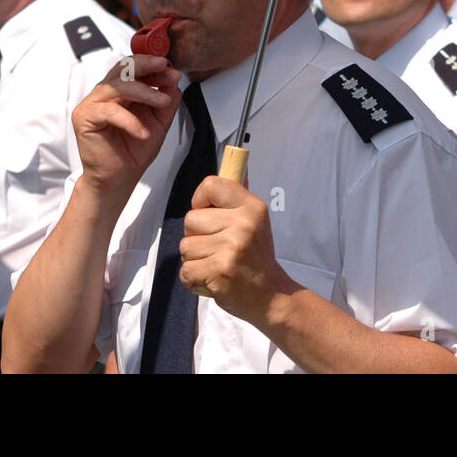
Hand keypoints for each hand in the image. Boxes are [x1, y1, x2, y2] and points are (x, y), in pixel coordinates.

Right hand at [71, 55, 181, 201]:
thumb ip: (166, 100)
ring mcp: (93, 103)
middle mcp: (106, 92)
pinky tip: (143, 131)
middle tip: (164, 68)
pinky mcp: (84, 117)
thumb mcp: (159, 122)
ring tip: (162, 103)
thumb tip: (173, 78)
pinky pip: (109, 110)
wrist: (119, 178)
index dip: (152, 63)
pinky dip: (129, 120)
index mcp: (122, 90)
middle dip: (146, 65)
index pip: (134, 66)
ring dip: (144, 92)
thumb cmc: (134, 150)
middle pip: (123, 68)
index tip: (171, 68)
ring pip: (118, 85)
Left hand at [179, 176, 298, 327]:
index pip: (210, 185)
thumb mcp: (255, 220)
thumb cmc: (257, 257)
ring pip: (185, 246)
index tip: (208, 212)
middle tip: (218, 248)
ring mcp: (230, 248)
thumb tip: (233, 160)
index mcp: (251, 206)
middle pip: (190, 219)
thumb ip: (236, 197)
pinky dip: (194, 279)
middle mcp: (242, 224)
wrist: (271, 295)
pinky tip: (212, 278)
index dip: (200, 199)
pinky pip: (186, 270)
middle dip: (197, 236)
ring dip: (195, 259)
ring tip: (216, 264)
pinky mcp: (219, 272)